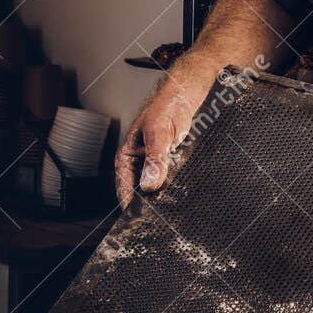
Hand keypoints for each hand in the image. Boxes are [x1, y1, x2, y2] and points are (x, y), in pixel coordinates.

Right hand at [114, 62, 218, 208]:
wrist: (188, 93)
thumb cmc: (167, 105)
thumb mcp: (159, 131)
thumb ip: (155, 157)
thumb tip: (150, 184)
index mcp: (127, 156)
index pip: (124, 187)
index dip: (131, 204)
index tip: (140, 219)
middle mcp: (140, 162)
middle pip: (142, 190)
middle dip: (151, 203)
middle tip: (161, 217)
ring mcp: (156, 163)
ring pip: (158, 186)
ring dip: (166, 195)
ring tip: (172, 208)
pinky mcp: (172, 161)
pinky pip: (173, 178)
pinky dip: (178, 185)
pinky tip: (184, 192)